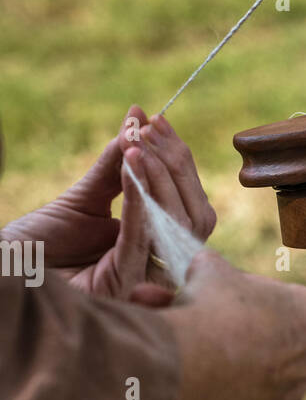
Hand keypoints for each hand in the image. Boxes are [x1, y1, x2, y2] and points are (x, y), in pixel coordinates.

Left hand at [1, 108, 216, 297]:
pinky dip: (138, 196)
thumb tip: (138, 117)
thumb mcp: (85, 196)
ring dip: (159, 176)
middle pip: (194, 215)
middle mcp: (159, 263)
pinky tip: (131, 165)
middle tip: (151, 128)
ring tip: (137, 143)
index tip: (158, 120)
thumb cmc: (43, 242)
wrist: (11, 269)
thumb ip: (115, 164)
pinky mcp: (124, 283)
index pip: (187, 201)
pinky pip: (140, 235)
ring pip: (175, 225)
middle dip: (176, 165)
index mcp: (157, 245)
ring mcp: (145, 276)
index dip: (178, 160)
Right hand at [163, 251, 305, 399]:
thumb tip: (206, 271)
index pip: (287, 306)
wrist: (188, 365)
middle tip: (200, 333)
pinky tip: (192, 399)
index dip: (251, 301)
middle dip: (242, 343)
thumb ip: (219, 272)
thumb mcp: (211, 269)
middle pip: (275, 352)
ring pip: (258, 391)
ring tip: (188, 366)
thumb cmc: (208, 308)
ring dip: (229, 379)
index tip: (223, 301)